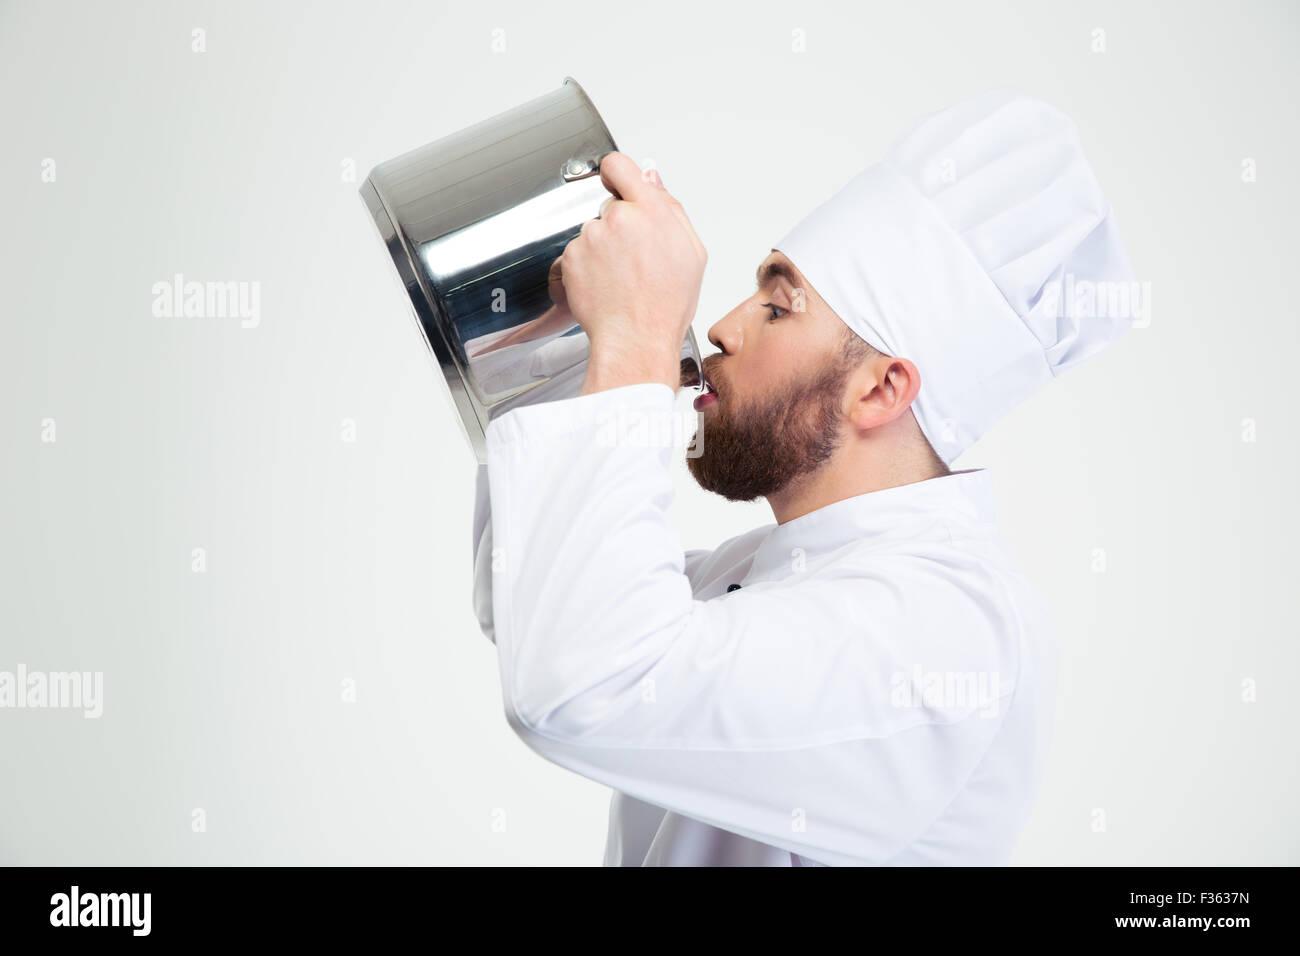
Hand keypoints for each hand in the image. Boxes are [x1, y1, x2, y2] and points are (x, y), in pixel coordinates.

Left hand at [553, 152, 706, 393]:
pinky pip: (578, 253)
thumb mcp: (692, 253)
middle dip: (620, 224)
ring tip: (622, 277)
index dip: (617, 174)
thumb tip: (653, 182)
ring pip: (594, 231)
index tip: (617, 183)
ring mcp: (591, 237)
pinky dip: (588, 266)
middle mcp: (618, 218)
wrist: (636, 339)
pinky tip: (606, 285)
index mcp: (651, 210)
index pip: (620, 165)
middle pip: (611, 206)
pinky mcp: (571, 257)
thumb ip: (672, 209)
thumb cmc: (666, 305)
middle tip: (635, 257)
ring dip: (604, 248)